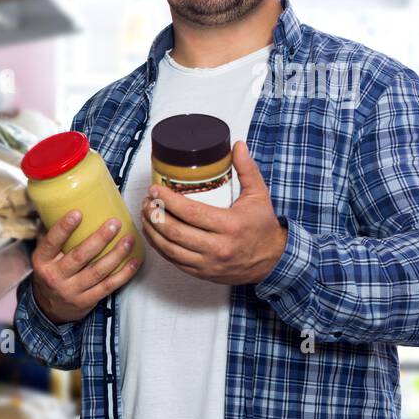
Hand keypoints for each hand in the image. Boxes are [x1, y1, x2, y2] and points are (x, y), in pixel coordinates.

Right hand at [30, 209, 141, 323]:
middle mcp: (55, 277)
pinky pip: (108, 286)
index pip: (51, 243)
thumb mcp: (44, 257)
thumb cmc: (51, 273)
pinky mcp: (86, 301)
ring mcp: (72, 291)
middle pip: (79, 257)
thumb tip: (65, 207)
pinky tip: (133, 261)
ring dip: (116, 254)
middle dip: (99, 239)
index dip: (63, 228)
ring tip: (128, 239)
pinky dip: (123, 274)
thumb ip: (53, 237)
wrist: (50, 308)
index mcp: (42, 262)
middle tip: (114, 223)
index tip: (78, 213)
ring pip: (97, 271)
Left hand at [139, 140, 287, 285]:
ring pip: (170, 248)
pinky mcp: (202, 273)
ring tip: (145, 214)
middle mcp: (217, 247)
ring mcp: (208, 264)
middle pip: (175, 231)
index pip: (190, 212)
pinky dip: (159, 246)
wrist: (273, 261)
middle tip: (146, 201)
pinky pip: (174, 261)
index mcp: (230, 225)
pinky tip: (153, 234)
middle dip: (154, 214)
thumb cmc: (263, 226)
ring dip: (152, 231)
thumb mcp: (259, 195)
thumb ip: (247, 169)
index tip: (154, 189)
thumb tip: (237, 145)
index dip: (167, 200)